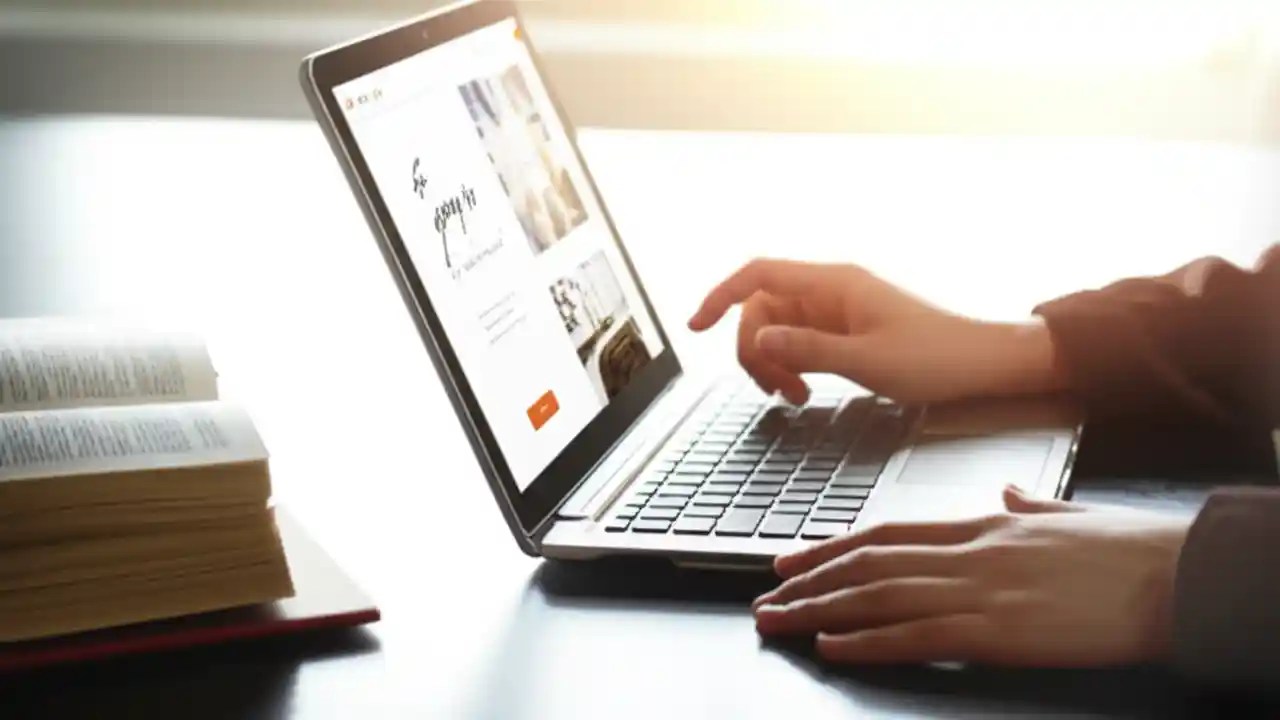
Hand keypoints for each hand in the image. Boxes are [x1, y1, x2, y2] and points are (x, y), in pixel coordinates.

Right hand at [687, 259, 1064, 404]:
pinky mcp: (844, 330)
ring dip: (772, 363)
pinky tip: (806, 391)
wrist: (984, 364)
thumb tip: (758, 340)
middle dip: (754, 349)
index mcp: (834, 283)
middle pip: (761, 308)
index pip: (758, 274)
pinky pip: (798, 341)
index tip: (696, 326)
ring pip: (777, 328)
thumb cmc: (936, 357)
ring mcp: (836, 310)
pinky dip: (791, 366)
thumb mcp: (867, 360)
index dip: (720, 296)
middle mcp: (830, 290)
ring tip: (795, 397)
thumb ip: (808, 350)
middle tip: (777, 390)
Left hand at [752, 486, 1191, 667]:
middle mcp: (968, 554)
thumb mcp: (1069, 515)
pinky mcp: (993, 632)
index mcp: (983, 527)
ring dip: (818, 609)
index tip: (798, 555)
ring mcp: (977, 591)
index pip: (890, 531)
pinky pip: (912, 635)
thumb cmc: (1129, 550)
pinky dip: (865, 641)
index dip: (836, 544)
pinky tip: (831, 645)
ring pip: (876, 595)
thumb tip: (1009, 492)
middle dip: (810, 578)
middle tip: (767, 592)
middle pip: (869, 562)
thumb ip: (1030, 505)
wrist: (1173, 574)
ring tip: (778, 620)